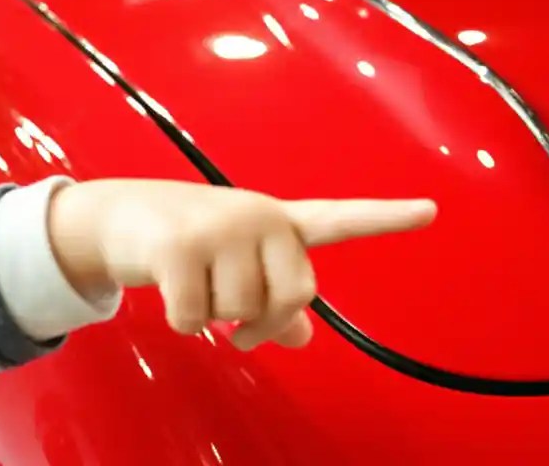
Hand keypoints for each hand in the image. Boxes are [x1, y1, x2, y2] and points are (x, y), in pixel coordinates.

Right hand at [46, 180, 435, 350]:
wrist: (117, 214)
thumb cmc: (184, 239)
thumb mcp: (233, 263)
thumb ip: (271, 299)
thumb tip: (300, 338)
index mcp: (276, 221)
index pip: (338, 220)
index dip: (385, 218)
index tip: (431, 210)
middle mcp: (256, 217)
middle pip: (288, 297)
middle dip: (258, 321)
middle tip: (236, 326)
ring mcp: (218, 228)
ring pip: (238, 313)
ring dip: (212, 317)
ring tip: (192, 288)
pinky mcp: (180, 248)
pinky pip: (197, 318)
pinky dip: (182, 321)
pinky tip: (169, 293)